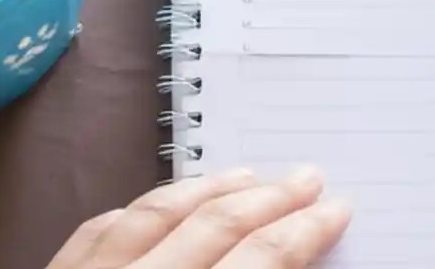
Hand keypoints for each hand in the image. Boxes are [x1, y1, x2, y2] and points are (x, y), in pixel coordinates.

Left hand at [47, 166, 350, 268]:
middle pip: (215, 226)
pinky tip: (160, 200)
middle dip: (270, 199)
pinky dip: (138, 209)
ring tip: (248, 175)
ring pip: (156, 214)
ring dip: (208, 190)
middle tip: (309, 177)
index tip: (337, 209)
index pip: (260, 261)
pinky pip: (97, 230)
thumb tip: (291, 262)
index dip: (306, 232)